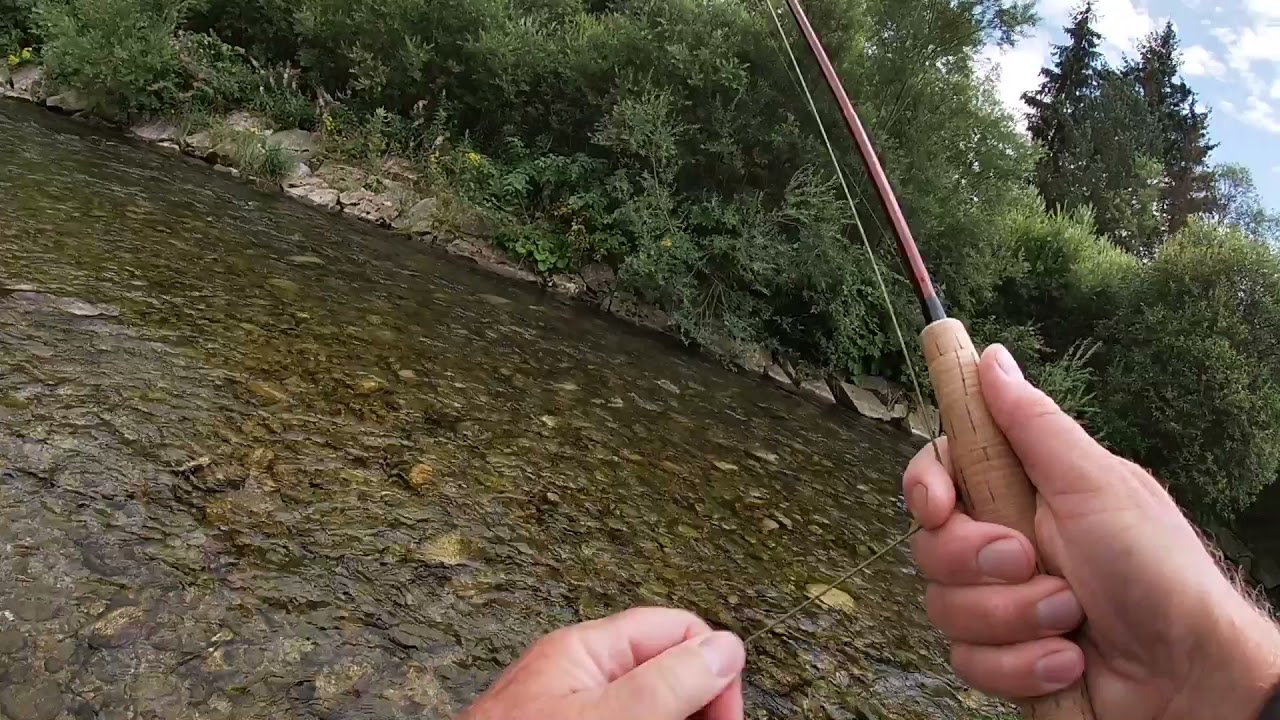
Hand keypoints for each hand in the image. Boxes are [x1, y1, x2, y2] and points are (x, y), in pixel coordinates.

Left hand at [457, 608, 745, 719]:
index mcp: (585, 652)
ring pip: (647, 712)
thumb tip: (727, 646)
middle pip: (666, 677)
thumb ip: (666, 683)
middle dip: (695, 711)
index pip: (675, 630)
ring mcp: (573, 714)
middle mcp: (580, 681)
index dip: (712, 669)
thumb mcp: (605, 717)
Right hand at [903, 345, 1279, 719]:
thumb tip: (992, 357)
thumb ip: (1033, 424)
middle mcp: (1003, 546)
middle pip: (929, 545)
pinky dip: (1021, 666)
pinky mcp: (1005, 659)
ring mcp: (1001, 605)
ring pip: (944, 609)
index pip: (937, 475)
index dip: (925, 488)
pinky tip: (1068, 662)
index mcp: (1020, 493)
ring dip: (1013, 619)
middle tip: (1035, 564)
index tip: (939, 507)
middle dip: (980, 564)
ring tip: (1072, 620)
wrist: (1189, 674)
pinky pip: (969, 663)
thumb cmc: (1157, 570)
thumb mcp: (1094, 485)